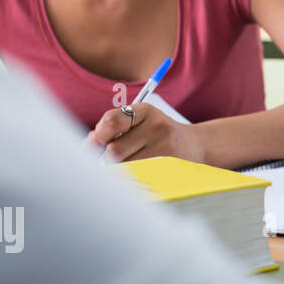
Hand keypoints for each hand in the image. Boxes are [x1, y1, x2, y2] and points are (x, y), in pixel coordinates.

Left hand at [86, 103, 205, 163]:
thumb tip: (88, 143)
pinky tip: (138, 169)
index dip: (99, 136)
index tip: (98, 143)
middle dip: (107, 157)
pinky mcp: (168, 161)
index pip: (110, 121)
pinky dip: (130, 173)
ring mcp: (164, 143)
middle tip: (112, 157)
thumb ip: (113, 129)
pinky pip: (136, 172)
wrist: (195, 144)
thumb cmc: (157, 135)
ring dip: (119, 167)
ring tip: (129, 162)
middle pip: (114, 149)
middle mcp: (155, 124)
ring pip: (124, 165)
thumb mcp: (140, 123)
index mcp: (144, 110)